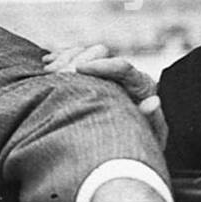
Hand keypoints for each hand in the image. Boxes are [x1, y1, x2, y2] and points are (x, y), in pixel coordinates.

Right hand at [43, 45, 167, 146]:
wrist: (135, 145)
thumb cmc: (144, 141)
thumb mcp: (151, 135)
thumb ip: (152, 119)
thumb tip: (154, 101)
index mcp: (141, 85)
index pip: (122, 67)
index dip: (101, 65)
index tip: (79, 68)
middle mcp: (125, 75)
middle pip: (100, 56)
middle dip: (75, 59)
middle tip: (53, 69)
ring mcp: (109, 75)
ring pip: (86, 56)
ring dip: (65, 58)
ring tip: (47, 67)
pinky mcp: (95, 79)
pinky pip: (77, 61)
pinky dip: (62, 60)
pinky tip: (47, 63)